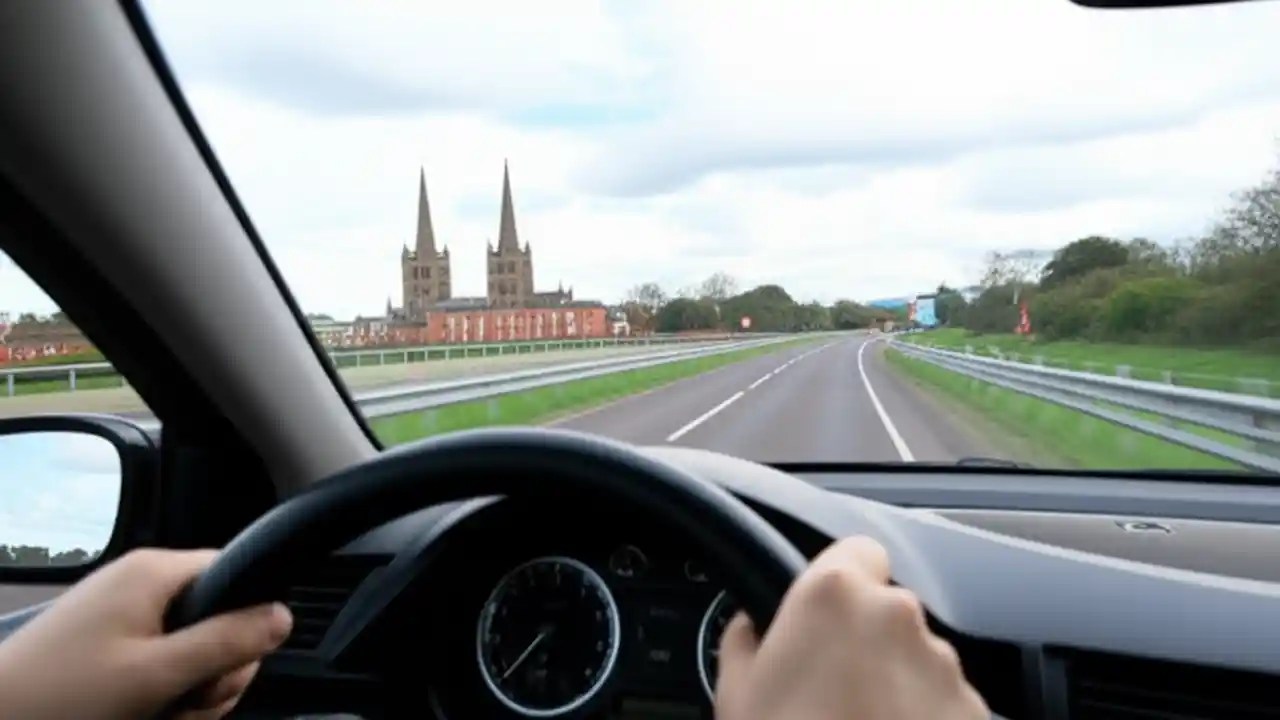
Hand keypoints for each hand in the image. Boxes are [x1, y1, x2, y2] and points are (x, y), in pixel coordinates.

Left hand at [0, 548, 292, 719]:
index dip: (248, 622)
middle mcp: (142, 585)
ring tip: (160, 716)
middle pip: (221, 619)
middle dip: (216, 671)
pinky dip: (164, 695)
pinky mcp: (109, 646)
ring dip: (192, 692)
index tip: (227, 669)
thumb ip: (226, 642)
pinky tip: (147, 716)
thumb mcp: (155, 675)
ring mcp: (123, 616)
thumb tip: (284, 615)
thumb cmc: (62, 697)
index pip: (237, 572)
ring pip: (195, 649)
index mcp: (155, 572)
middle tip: (188, 704)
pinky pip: (163, 663)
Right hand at [714, 537, 987, 719]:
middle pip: (886, 611)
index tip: (821, 615)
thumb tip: (753, 628)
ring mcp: (944, 668)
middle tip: (829, 688)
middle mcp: (898, 618)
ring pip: (917, 660)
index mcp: (834, 596)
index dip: (840, 579)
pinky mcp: (976, 714)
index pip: (855, 550)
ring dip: (895, 684)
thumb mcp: (735, 693)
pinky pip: (944, 703)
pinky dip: (923, 719)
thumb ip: (747, 641)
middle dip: (864, 641)